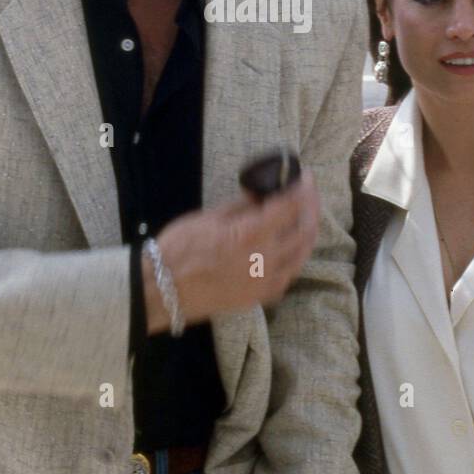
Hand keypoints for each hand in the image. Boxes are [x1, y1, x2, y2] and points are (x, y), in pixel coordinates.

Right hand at [142, 172, 320, 334]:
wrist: (162, 291)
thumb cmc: (179, 247)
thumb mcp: (210, 217)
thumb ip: (243, 205)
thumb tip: (264, 194)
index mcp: (252, 235)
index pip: (291, 207)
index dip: (303, 188)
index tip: (306, 176)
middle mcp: (266, 260)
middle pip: (305, 231)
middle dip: (311, 208)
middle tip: (307, 193)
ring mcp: (266, 283)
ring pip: (302, 255)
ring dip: (307, 232)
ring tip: (304, 216)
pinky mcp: (261, 298)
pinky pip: (288, 274)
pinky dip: (294, 256)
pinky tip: (289, 246)